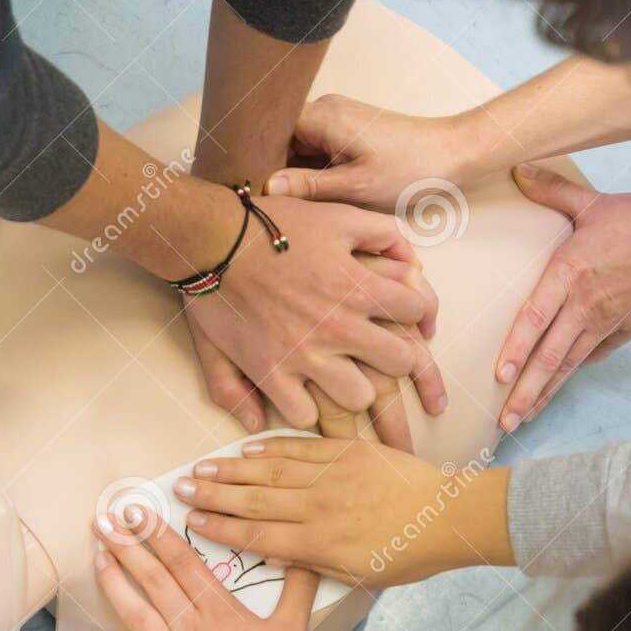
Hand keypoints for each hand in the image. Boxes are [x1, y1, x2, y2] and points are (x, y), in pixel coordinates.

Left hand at [90, 514, 324, 630]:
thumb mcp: (294, 627)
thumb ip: (298, 587)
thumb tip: (303, 554)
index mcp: (217, 610)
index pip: (182, 562)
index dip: (157, 534)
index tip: (135, 511)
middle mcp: (188, 628)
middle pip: (152, 580)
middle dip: (126, 548)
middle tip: (102, 523)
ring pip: (135, 615)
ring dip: (114, 586)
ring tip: (97, 560)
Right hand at [170, 436, 512, 586]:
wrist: (448, 517)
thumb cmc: (406, 555)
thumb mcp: (356, 574)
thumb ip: (311, 564)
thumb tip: (274, 555)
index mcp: (317, 544)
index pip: (255, 535)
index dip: (219, 527)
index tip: (192, 520)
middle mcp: (317, 507)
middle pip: (252, 499)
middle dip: (212, 494)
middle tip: (180, 488)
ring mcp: (331, 476)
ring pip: (270, 470)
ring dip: (233, 468)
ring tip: (203, 466)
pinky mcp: (348, 452)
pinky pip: (303, 447)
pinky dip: (273, 446)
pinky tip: (249, 446)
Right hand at [183, 193, 445, 427]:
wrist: (214, 239)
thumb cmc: (274, 224)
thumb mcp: (338, 216)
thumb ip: (382, 234)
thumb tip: (414, 263)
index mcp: (358, 286)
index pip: (416, 311)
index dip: (415, 312)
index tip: (403, 315)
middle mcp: (338, 325)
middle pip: (400, 363)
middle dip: (396, 357)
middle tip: (380, 353)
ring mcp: (304, 354)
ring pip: (358, 397)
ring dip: (355, 388)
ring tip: (343, 376)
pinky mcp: (270, 372)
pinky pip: (305, 414)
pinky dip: (306, 407)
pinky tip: (302, 392)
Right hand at [263, 94, 470, 209]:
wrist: (451, 152)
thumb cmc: (409, 168)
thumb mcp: (355, 186)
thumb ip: (309, 187)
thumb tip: (267, 187)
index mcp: (321, 117)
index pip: (269, 133)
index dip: (259, 162)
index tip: (255, 192)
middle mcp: (324, 110)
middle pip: (282, 139)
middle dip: (276, 168)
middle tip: (274, 203)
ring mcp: (336, 118)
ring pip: (298, 146)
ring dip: (296, 171)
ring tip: (295, 201)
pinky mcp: (348, 128)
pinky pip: (317, 147)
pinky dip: (314, 168)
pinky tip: (316, 192)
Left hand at [496, 166, 630, 429]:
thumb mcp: (597, 202)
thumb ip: (554, 191)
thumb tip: (517, 166)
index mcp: (571, 274)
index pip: (536, 316)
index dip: (517, 347)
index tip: (500, 375)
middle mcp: (585, 305)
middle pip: (549, 355)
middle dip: (524, 392)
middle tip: (503, 421)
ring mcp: (606, 323)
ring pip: (568, 364)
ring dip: (543, 393)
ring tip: (521, 419)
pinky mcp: (625, 331)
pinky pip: (593, 355)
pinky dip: (573, 373)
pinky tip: (557, 389)